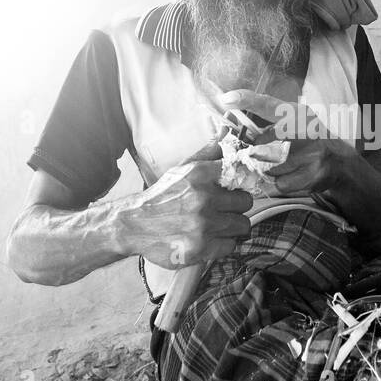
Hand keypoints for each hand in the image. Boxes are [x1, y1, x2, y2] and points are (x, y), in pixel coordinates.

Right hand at [112, 137, 253, 268]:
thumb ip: (209, 152)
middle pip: (245, 202)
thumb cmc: (162, 197)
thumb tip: (229, 132)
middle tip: (222, 209)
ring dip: (231, 226)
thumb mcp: (183, 169)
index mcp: (200, 174)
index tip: (235, 188)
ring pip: (242, 225)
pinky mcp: (201, 248)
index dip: (240, 182)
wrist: (134, 225)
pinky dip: (223, 244)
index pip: (240, 173)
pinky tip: (209, 238)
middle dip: (236, 206)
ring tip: (216, 225)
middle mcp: (203, 198)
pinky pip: (231, 245)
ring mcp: (203, 225)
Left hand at [218, 89, 357, 197]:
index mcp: (297, 113)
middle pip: (264, 141)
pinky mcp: (312, 175)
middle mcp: (306, 129)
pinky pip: (280, 183)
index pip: (268, 103)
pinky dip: (281, 182)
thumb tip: (232, 122)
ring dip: (270, 169)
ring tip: (287, 164)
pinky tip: (294, 175)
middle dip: (256, 149)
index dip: (247, 100)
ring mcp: (311, 154)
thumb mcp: (295, 121)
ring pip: (270, 166)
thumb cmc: (310, 139)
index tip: (226, 98)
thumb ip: (268, 121)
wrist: (341, 163)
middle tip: (261, 152)